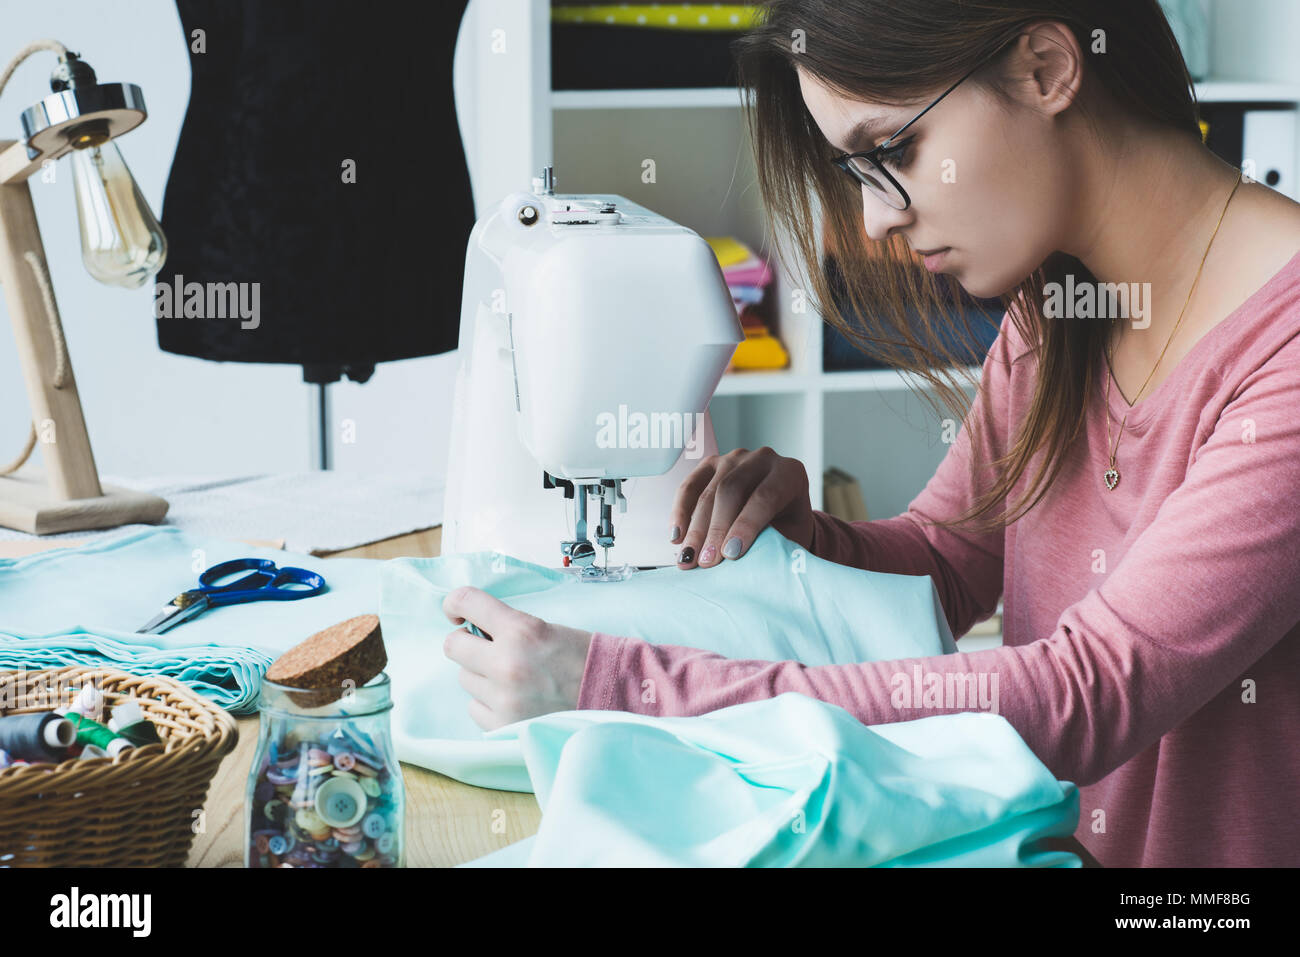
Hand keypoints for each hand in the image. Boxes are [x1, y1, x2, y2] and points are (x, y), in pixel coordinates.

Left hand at [441, 586, 594, 729]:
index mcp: (521, 630)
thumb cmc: (582, 657)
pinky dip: (489, 702)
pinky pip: (474, 707)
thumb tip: (471, 628)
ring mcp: (503, 698)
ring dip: (481, 675)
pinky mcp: (504, 725)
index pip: (466, 602)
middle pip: (453, 646)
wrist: (612, 694)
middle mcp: (507, 663)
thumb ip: (506, 626)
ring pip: (465, 679)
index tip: (456, 612)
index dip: (454, 603)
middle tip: (486, 647)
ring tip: (512, 677)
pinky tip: (514, 698)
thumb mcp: (545, 627)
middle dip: (467, 644)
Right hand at [670, 446, 813, 568]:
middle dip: (716, 530)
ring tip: (688, 558)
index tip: (731, 555)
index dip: (746, 526)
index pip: (764, 497)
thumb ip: (774, 545)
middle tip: (706, 562)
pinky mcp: (710, 464)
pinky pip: (689, 487)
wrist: (781, 507)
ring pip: (708, 492)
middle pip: (731, 491)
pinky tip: (676, 537)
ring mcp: (733, 459)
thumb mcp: (791, 536)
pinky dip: (680, 513)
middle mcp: (762, 459)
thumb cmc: (788, 526)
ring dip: (696, 529)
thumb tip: (747, 566)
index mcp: (789, 474)